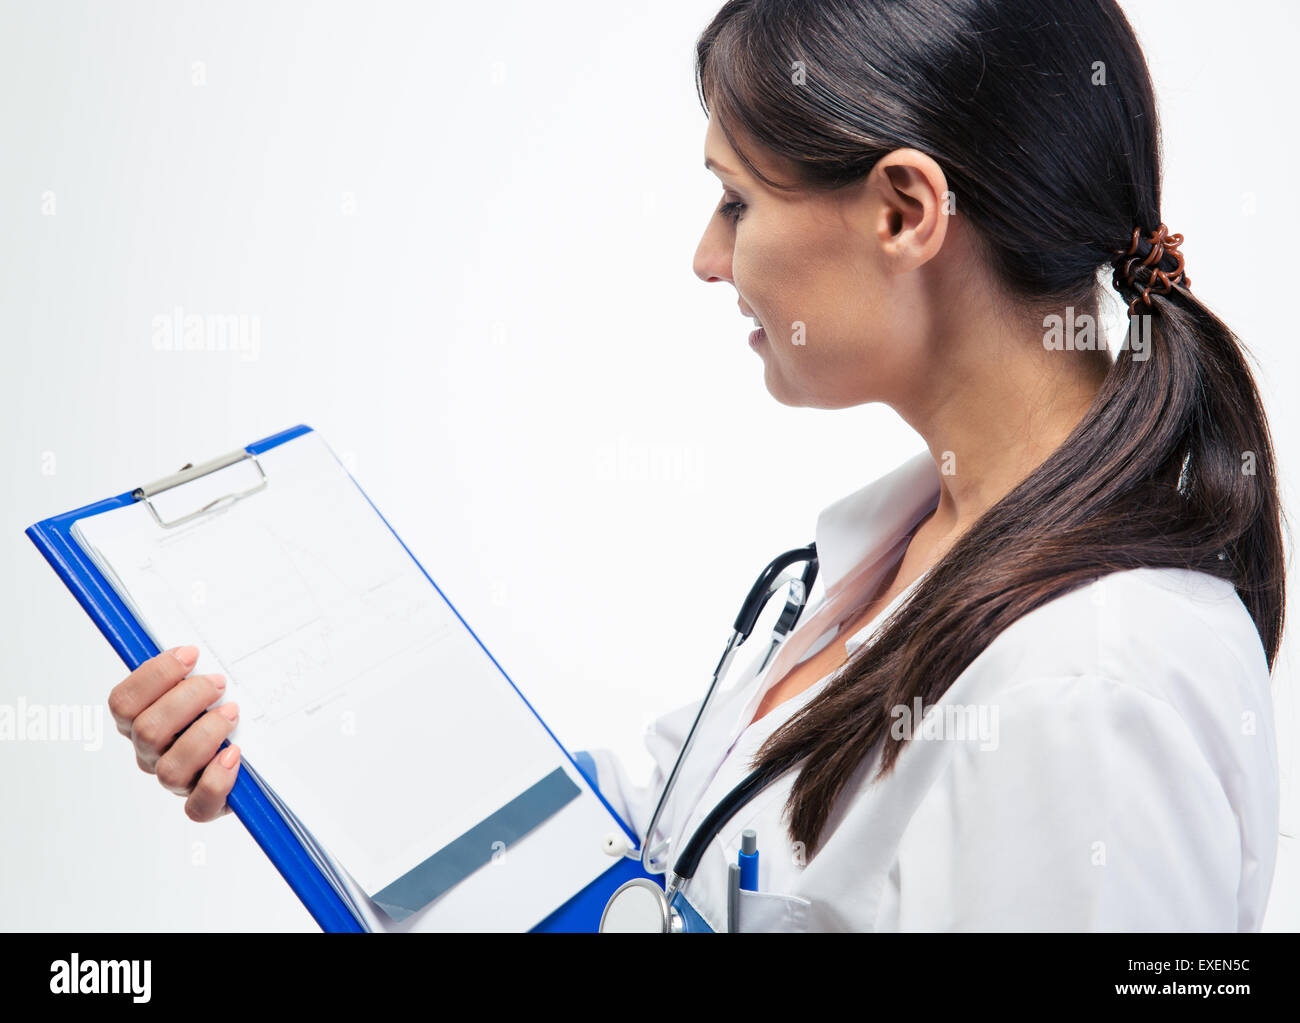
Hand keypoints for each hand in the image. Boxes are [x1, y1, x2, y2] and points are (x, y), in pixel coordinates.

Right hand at [107, 645, 240, 821]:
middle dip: (186, 699)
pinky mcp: (202, 805)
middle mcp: (152, 753)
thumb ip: (192, 669)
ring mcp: (176, 781)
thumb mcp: (204, 685)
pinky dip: (217, 779)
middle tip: (218, 683)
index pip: (123, 702)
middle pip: (146, 730)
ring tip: (231, 713)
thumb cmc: (221, 711)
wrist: (252, 754)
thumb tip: (197, 650)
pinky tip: (233, 754)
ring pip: (170, 768)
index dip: (155, 675)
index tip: (191, 654)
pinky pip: (198, 806)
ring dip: (204, 735)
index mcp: (141, 721)